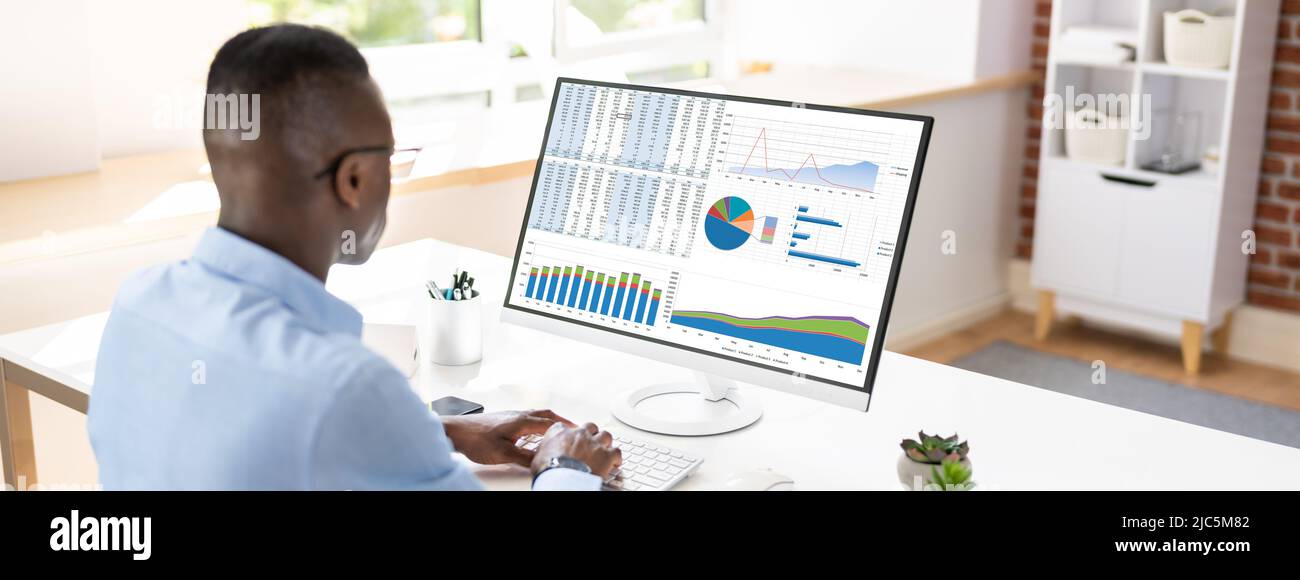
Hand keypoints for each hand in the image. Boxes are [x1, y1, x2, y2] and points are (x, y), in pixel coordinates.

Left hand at [441, 409, 573, 467]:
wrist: (454, 431)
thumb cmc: (474, 438)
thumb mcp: (503, 453)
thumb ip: (524, 458)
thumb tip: (540, 461)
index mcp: (521, 420)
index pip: (550, 423)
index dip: (565, 428)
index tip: (577, 431)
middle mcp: (517, 415)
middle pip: (545, 414)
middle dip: (560, 420)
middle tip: (571, 426)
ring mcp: (509, 416)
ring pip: (535, 415)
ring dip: (547, 421)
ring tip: (555, 429)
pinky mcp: (502, 420)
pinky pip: (525, 419)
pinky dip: (535, 424)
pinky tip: (530, 433)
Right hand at [531, 422, 621, 478]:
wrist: (561, 478)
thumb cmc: (548, 468)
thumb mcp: (538, 456)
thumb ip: (544, 451)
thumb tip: (542, 456)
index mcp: (561, 432)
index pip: (565, 426)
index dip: (569, 434)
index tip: (570, 439)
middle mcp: (579, 434)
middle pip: (590, 427)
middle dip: (591, 434)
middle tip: (591, 442)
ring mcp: (595, 443)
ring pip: (605, 435)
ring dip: (605, 442)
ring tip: (605, 449)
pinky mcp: (607, 455)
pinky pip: (616, 452)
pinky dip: (617, 457)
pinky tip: (616, 462)